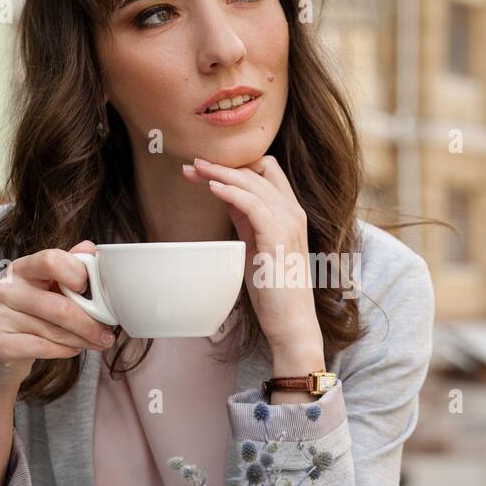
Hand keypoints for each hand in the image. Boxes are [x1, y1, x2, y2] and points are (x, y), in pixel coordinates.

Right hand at [0, 240, 118, 393]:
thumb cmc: (30, 317)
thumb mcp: (48, 289)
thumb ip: (67, 268)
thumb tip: (89, 248)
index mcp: (19, 269)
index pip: (50, 260)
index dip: (76, 273)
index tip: (90, 289)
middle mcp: (3, 289)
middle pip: (58, 305)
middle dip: (89, 324)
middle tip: (108, 334)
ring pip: (54, 330)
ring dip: (82, 340)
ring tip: (97, 343)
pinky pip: (43, 347)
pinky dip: (65, 351)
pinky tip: (73, 350)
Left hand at [182, 155, 324, 365]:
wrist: (292, 321)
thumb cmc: (273, 289)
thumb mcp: (256, 246)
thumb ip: (247, 221)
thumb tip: (227, 198)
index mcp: (290, 213)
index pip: (267, 172)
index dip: (237, 165)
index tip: (207, 169)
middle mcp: (293, 213)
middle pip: (256, 172)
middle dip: (222, 165)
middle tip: (193, 163)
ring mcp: (288, 223)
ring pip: (252, 183)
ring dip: (220, 173)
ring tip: (195, 169)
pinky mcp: (278, 238)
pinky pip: (252, 204)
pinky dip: (230, 192)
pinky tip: (212, 188)